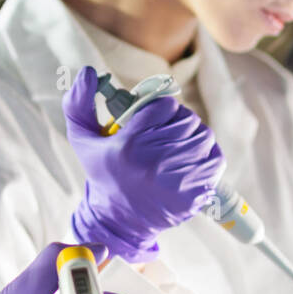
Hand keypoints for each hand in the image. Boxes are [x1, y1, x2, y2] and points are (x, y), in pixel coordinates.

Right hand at [64, 66, 224, 262]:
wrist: (119, 221)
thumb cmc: (103, 174)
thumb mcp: (82, 140)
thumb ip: (78, 104)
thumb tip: (86, 72)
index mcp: (130, 145)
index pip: (165, 106)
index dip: (161, 108)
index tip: (152, 119)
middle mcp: (156, 161)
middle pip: (188, 119)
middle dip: (177, 122)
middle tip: (165, 133)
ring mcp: (179, 178)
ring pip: (203, 136)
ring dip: (193, 138)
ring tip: (176, 148)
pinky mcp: (197, 193)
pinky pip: (215, 159)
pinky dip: (206, 156)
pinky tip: (188, 162)